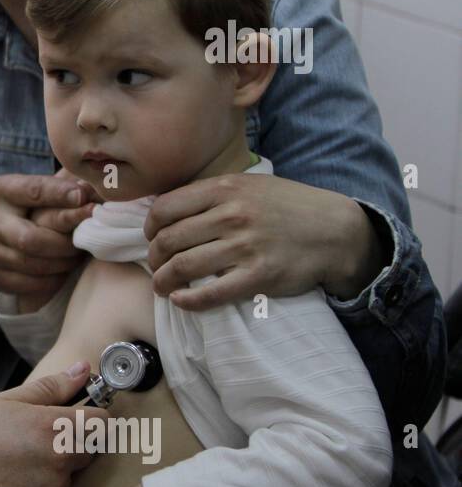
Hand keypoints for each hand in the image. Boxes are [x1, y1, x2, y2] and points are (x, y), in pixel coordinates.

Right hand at [0, 168, 100, 305]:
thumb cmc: (34, 205)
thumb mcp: (45, 187)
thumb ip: (69, 183)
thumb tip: (101, 184)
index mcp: (3, 190)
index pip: (34, 191)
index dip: (60, 195)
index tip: (85, 198)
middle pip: (31, 239)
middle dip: (64, 243)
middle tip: (85, 242)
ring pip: (32, 264)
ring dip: (62, 263)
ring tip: (77, 256)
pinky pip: (29, 284)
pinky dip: (52, 280)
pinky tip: (63, 270)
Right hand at [0, 362, 108, 486]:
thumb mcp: (3, 403)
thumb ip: (50, 388)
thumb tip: (83, 369)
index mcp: (54, 427)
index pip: (102, 422)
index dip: (89, 419)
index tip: (72, 420)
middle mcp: (61, 462)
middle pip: (88, 451)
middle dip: (69, 447)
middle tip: (28, 446)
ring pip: (67, 480)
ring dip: (50, 475)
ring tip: (10, 471)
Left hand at [143, 173, 382, 309]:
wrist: (336, 231)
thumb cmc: (289, 207)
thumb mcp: (250, 186)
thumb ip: (212, 194)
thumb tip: (168, 210)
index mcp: (225, 190)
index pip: (164, 209)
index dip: (150, 228)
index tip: (152, 238)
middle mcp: (231, 216)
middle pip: (168, 240)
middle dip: (153, 257)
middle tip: (155, 265)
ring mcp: (245, 247)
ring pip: (183, 267)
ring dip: (162, 280)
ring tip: (161, 286)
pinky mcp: (259, 276)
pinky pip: (210, 294)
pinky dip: (187, 300)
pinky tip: (179, 300)